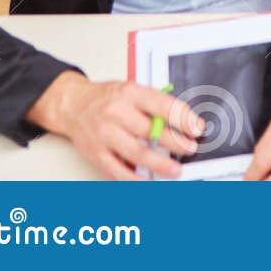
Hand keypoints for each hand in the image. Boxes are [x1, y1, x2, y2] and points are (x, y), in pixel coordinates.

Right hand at [25, 71, 204, 180]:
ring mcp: (104, 134)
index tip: (197, 128)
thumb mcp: (133, 90)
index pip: (163, 105)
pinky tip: (148, 181)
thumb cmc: (106, 98)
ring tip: (175, 169)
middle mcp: (116, 112)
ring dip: (160, 164)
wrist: (73, 104)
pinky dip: (135, 178)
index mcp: (130, 93)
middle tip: (190, 149)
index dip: (184, 118)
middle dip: (176, 142)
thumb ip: (155, 104)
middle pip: (152, 131)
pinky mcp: (95, 153)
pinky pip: (117, 170)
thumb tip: (184, 122)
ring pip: (137, 153)